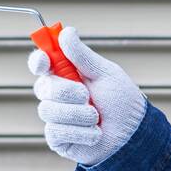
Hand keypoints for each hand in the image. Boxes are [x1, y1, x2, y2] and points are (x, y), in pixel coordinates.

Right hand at [28, 25, 146, 166]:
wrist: (132, 133)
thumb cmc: (120, 100)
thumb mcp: (104, 73)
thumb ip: (83, 55)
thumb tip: (67, 32)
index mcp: (65, 75)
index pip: (41, 64)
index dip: (38, 61)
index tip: (45, 61)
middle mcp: (55, 95)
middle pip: (43, 88)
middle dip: (68, 92)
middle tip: (87, 96)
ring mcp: (55, 117)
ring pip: (48, 111)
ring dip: (78, 114)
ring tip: (97, 118)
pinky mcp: (57, 138)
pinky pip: (56, 131)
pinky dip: (81, 132)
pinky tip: (95, 133)